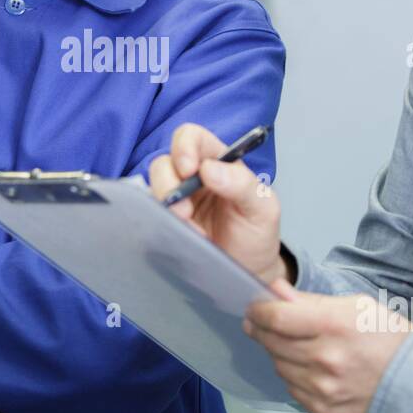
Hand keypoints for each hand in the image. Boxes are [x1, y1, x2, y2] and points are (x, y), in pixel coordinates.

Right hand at [148, 123, 284, 283]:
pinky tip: (180, 236)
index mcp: (219, 162)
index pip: (193, 138)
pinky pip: (149, 213)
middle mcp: (193, 177)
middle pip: (165, 162)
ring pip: (153, 186)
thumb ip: (243, 184)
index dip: (185, 146)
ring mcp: (177, 199)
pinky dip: (159, 223)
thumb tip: (209, 168)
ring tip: (188, 227)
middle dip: (169, 183)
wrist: (247, 274)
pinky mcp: (165, 221)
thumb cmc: (256, 236)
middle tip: (185, 211)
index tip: (188, 169)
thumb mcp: (264, 209)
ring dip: (166, 205)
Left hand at [244, 282, 410, 412]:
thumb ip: (312, 301)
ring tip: (291, 344)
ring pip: (279, 366)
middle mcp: (325, 359)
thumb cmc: (394, 342)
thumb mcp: (358, 307)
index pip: (276, 317)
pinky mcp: (323, 411)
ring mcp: (323, 388)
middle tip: (258, 323)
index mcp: (334, 325)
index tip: (254, 308)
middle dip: (261, 329)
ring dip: (278, 353)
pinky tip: (308, 368)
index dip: (258, 311)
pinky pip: (292, 389)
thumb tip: (277, 291)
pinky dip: (294, 376)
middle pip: (272, 342)